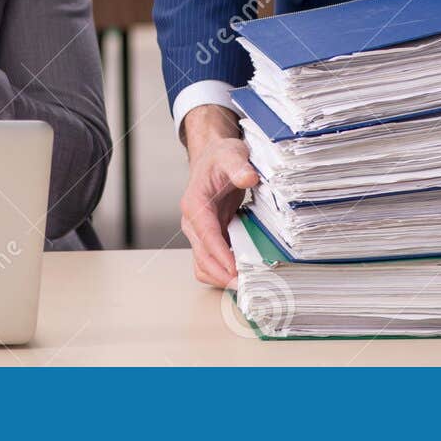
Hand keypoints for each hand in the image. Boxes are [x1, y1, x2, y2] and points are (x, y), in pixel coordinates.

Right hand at [179, 104, 258, 287]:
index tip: (234, 270)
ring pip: (203, 265)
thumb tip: (248, 178)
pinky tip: (242, 276)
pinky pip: (211, 263)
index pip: (205, 234)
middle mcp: (193, 222)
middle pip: (202, 257)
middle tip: (246, 286)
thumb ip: (239, 166)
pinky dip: (223, 273)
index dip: (219, 254)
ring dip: (221, 278)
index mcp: (195, 203)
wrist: (212, 157)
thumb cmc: (219, 157)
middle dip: (222, 274)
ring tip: (246, 286)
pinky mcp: (209, 238)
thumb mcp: (231, 154)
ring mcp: (199, 233)